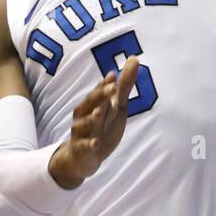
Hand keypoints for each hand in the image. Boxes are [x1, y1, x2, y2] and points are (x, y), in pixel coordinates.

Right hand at [49, 58, 139, 188]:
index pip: (99, 90)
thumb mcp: (116, 106)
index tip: (114, 76)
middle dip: (101, 95)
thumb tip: (134, 58)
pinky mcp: (82, 149)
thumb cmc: (101, 125)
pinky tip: (95, 143)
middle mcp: (84, 114)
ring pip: (86, 123)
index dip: (106, 84)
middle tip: (113, 87)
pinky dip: (89, 145)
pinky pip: (84, 146)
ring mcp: (82, 132)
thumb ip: (124, 85)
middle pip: (91, 102)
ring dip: (92, 117)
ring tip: (99, 112)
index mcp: (92, 103)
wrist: (82, 157)